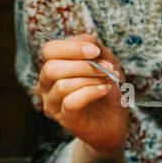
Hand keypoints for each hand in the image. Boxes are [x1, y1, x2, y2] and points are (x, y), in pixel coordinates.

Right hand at [33, 32, 127, 154]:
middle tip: (106, 67)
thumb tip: (86, 43)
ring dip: (90, 79)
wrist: (115, 119)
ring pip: (61, 85)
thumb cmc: (107, 87)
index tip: (95, 51)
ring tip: (107, 79)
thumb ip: (94, 48)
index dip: (71, 47)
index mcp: (53, 65)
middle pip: (51, 68)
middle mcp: (46, 84)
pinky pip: (71, 102)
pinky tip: (104, 90)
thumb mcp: (105, 60)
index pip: (49, 50)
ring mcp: (52, 103)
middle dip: (82, 65)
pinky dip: (91, 92)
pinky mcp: (64, 119)